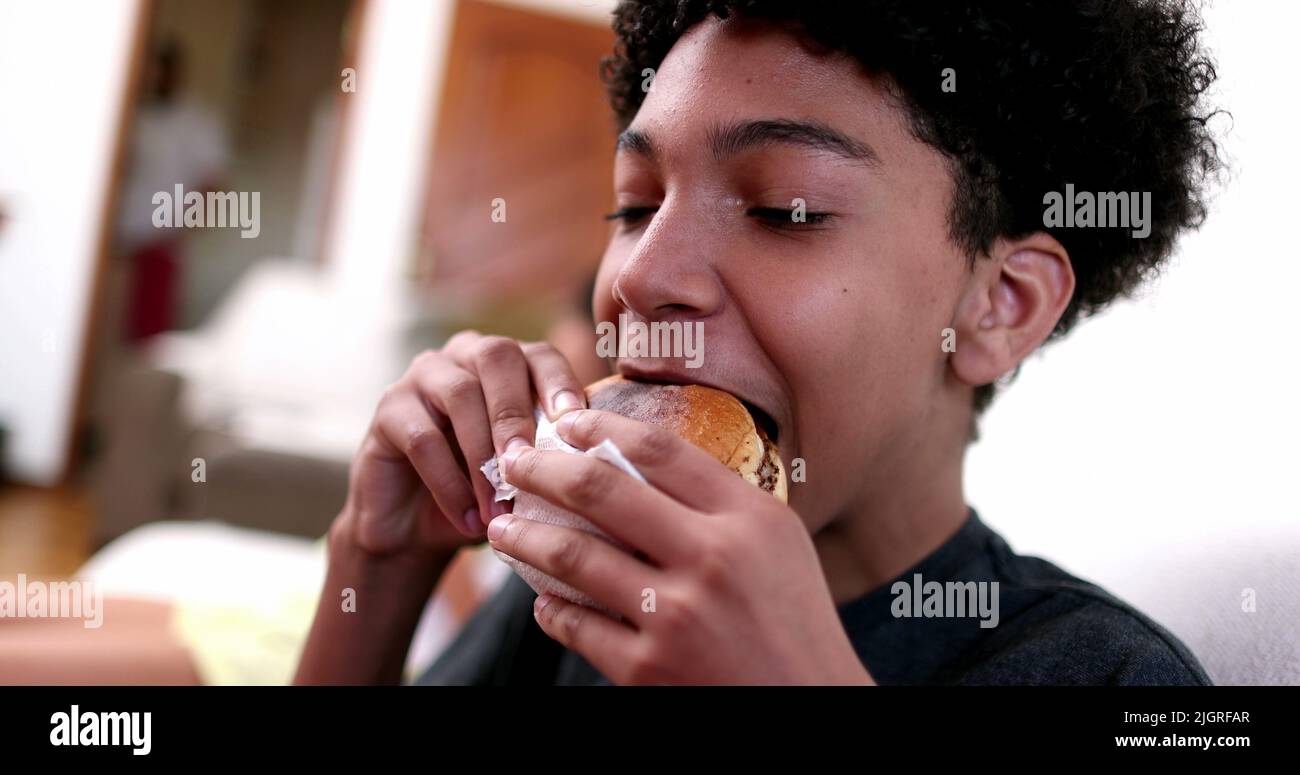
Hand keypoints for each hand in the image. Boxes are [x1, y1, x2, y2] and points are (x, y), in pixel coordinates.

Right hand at [334, 332, 587, 560]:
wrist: (417, 531)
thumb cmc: (486, 496)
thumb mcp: (528, 474)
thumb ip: (553, 455)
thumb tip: (597, 462)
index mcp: (508, 363)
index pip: (540, 354)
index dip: (560, 383)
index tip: (576, 426)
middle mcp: (464, 355)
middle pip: (496, 357)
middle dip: (516, 413)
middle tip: (527, 467)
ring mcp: (422, 376)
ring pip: (458, 395)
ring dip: (482, 457)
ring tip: (500, 511)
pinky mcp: (388, 409)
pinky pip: (422, 437)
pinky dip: (450, 483)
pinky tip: (469, 520)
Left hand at [485, 409, 872, 684]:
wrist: (811, 707)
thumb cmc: (794, 623)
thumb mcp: (778, 546)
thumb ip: (722, 504)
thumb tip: (644, 464)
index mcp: (748, 518)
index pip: (659, 449)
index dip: (602, 427)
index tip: (568, 422)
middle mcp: (711, 557)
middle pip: (600, 489)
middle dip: (542, 469)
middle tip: (513, 462)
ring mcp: (675, 615)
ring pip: (572, 555)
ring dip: (524, 536)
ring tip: (503, 528)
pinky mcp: (648, 669)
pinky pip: (576, 625)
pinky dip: (550, 609)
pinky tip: (543, 601)